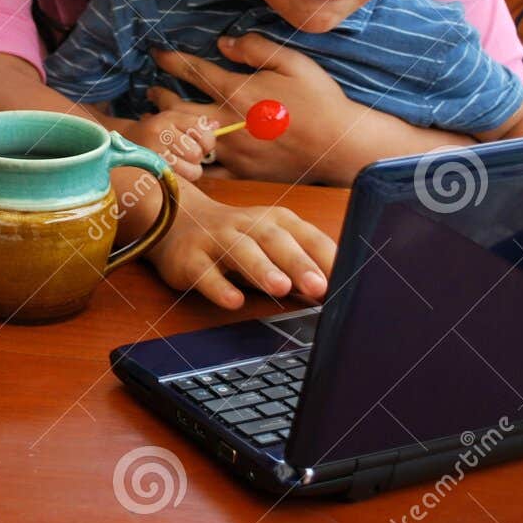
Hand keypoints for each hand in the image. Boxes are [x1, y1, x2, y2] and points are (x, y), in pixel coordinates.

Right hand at [125, 110, 216, 181]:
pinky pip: (180, 180)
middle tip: (187, 156)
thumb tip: (217, 126)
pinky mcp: (150, 170)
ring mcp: (153, 151)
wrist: (123, 144)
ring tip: (180, 165)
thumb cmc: (156, 134)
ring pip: (191, 169)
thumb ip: (198, 124)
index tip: (202, 145)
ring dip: (191, 171)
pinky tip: (173, 172)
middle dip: (197, 158)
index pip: (203, 130)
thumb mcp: (175, 122)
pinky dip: (181, 179)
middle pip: (197, 152)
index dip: (207, 142)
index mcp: (170, 117)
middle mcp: (160, 131)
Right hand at [145, 184, 335, 307]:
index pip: (306, 236)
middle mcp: (248, 225)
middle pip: (275, 240)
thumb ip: (301, 266)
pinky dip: (219, 286)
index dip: (326, 258)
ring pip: (240, 250)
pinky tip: (233, 301)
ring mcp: (217, 239)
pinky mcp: (190, 258)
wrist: (177, 221)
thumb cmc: (237, 238)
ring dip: (261, 268)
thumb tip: (335, 293)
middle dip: (298, 263)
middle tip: (318, 286)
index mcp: (276, 221)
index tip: (345, 280)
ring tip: (280, 288)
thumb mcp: (272, 245)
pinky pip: (204, 271)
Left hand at [152, 35, 355, 182]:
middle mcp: (227, 122)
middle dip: (160, 96)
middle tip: (149, 89)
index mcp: (237, 91)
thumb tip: (223, 42)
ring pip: (185, 140)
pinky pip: (207, 170)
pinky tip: (182, 156)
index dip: (171, 60)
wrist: (338, 145)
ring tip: (157, 121)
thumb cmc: (320, 100)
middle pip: (178, 108)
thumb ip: (255, 48)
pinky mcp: (242, 171)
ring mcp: (232, 150)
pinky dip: (190, 162)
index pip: (193, 71)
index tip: (156, 52)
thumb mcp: (293, 62)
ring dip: (168, 129)